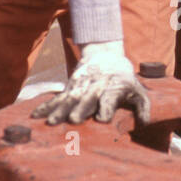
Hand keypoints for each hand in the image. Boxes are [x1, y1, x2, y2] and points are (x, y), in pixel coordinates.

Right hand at [31, 40, 150, 124]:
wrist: (105, 56)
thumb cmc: (124, 80)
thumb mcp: (138, 91)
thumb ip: (143, 107)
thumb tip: (145, 124)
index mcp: (113, 88)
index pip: (110, 98)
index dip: (106, 107)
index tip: (102, 118)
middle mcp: (95, 88)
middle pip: (87, 99)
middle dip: (80, 109)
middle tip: (74, 120)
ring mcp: (80, 88)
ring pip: (69, 99)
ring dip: (59, 111)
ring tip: (51, 122)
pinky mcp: (69, 89)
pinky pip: (56, 98)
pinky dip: (45, 106)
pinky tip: (35, 116)